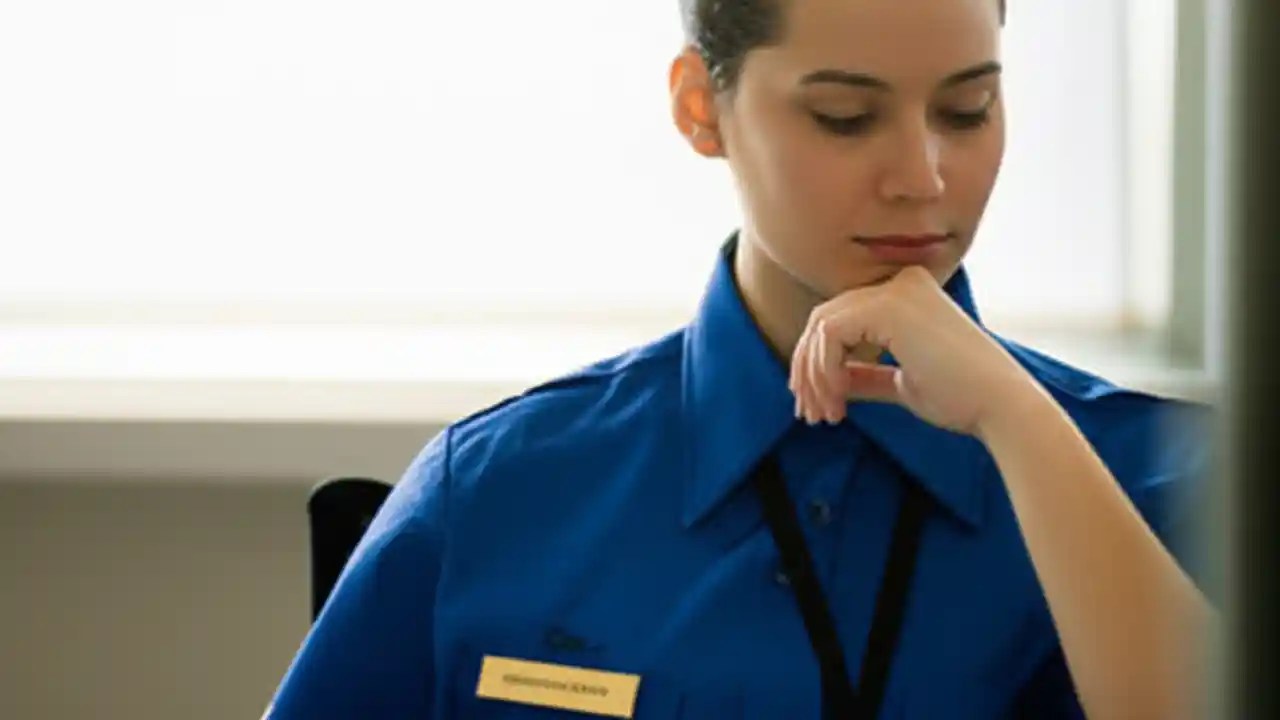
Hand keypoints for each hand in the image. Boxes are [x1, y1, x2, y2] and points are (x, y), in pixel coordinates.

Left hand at [788, 265, 1040, 435]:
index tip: (818, 406)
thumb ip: (867, 375)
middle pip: (824, 319)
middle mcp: (900, 282)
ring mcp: (895, 290)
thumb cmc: (961, 398)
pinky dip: (824, 369)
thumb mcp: (903, 382)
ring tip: (824, 415)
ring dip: (814, 376)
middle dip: (808, 370)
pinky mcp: (889, 306)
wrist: (999, 406)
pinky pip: (830, 333)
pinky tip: (838, 399)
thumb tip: (833, 381)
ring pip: (821, 326)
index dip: (818, 363)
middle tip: (810, 414)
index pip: (841, 318)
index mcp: (908, 293)